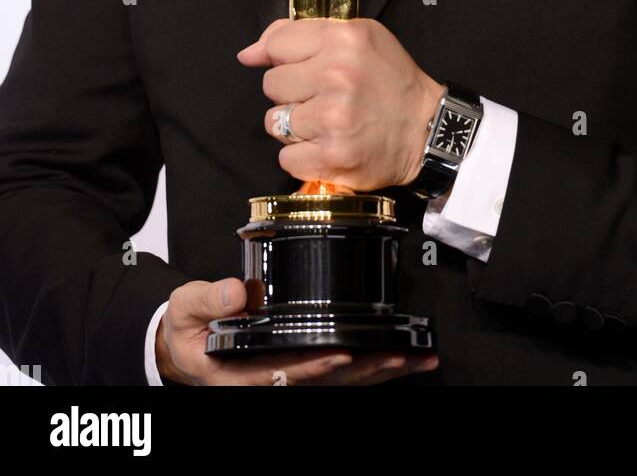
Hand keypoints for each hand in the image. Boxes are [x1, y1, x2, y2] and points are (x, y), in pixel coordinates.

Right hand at [155, 278, 438, 385]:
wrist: (186, 348)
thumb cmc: (188, 331)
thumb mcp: (185, 309)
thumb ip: (208, 300)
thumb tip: (237, 292)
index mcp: (243, 373)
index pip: (285, 373)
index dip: (315, 366)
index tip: (341, 352)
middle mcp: (272, 381)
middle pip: (325, 383)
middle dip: (362, 369)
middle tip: (396, 355)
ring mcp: (291, 378)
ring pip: (341, 383)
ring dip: (376, 372)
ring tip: (412, 359)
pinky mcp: (303, 370)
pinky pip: (342, 375)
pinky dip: (373, 368)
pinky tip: (402, 359)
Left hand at [237, 18, 443, 190]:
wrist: (427, 129)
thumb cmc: (390, 80)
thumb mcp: (359, 37)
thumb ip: (302, 34)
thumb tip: (249, 53)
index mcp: (343, 40)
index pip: (276, 45)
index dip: (282, 58)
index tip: (299, 68)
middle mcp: (336, 76)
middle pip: (271, 85)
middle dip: (291, 93)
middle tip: (322, 97)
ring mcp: (333, 119)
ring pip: (274, 123)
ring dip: (295, 127)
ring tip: (326, 122)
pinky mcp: (332, 157)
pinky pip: (286, 158)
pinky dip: (302, 156)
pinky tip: (327, 145)